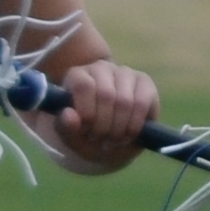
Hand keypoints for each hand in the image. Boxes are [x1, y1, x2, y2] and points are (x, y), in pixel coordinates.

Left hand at [43, 58, 159, 171]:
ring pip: (125, 101)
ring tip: (114, 140)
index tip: (86, 131)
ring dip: (119, 128)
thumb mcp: (72, 137)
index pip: (83, 85)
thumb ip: (65, 127)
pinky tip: (129, 134)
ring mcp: (124, 72)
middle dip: (104, 126)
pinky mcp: (144, 82)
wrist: (111, 142)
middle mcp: (100, 68)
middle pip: (106, 94)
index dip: (87, 112)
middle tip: (101, 141)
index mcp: (77, 76)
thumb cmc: (87, 135)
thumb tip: (69, 115)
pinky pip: (141, 103)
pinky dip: (134, 125)